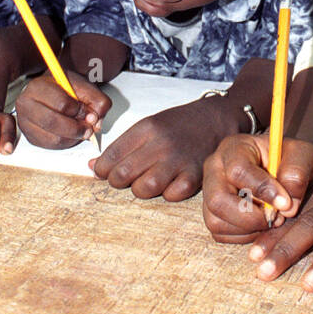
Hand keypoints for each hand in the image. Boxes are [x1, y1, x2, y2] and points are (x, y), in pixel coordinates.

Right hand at [15, 70, 109, 149]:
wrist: (51, 91)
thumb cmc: (65, 88)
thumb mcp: (82, 86)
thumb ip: (95, 99)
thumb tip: (96, 120)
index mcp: (37, 87)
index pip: (61, 104)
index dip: (79, 110)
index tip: (89, 112)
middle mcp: (25, 105)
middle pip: (53, 123)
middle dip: (77, 128)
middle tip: (89, 127)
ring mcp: (25, 123)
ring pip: (54, 138)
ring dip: (74, 137)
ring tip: (82, 129)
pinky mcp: (31, 137)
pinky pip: (52, 146)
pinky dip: (67, 142)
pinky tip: (72, 133)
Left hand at [91, 97, 230, 201]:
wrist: (218, 118)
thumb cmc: (180, 124)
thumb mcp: (150, 125)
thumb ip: (123, 146)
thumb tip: (94, 166)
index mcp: (146, 128)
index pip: (111, 156)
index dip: (103, 168)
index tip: (104, 172)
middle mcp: (161, 144)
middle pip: (123, 174)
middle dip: (117, 181)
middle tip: (124, 179)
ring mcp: (179, 160)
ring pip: (144, 188)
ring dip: (141, 189)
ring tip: (146, 182)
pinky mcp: (196, 175)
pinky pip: (172, 195)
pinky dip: (168, 194)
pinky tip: (169, 184)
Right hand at [202, 133, 312, 242]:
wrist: (278, 165)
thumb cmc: (287, 158)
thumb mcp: (301, 155)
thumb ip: (297, 174)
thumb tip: (288, 206)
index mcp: (234, 148)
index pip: (238, 170)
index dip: (262, 190)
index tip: (285, 203)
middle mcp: (214, 170)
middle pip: (218, 200)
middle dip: (250, 217)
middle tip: (277, 218)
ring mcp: (209, 193)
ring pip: (216, 221)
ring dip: (249, 229)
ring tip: (272, 220)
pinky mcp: (211, 213)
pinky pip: (221, 234)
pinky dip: (244, 236)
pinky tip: (262, 224)